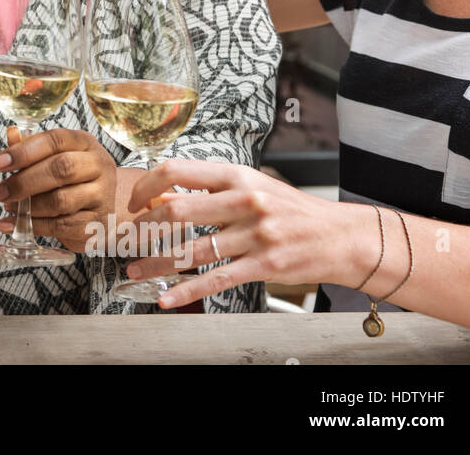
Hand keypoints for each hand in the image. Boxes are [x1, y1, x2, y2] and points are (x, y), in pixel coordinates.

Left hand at [0, 126, 117, 251]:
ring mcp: (101, 196)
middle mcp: (98, 166)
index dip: (23, 152)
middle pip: (61, 169)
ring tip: (8, 206)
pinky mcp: (96, 224)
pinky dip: (34, 226)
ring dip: (28, 206)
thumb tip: (11, 133)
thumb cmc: (74, 178)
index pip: (55, 140)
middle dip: (23, 182)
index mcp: (84, 143)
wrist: (105, 208)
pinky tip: (14, 225)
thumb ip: (31, 147)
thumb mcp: (56, 156)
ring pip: (61, 200)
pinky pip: (62, 226)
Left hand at [125, 159, 359, 308]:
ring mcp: (255, 235)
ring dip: (156, 263)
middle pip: (176, 211)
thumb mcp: (251, 187)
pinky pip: (215, 280)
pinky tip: (166, 298)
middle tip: (129, 238)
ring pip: (191, 251)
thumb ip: (209, 191)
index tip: (134, 200)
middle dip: (144, 228)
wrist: (340, 237)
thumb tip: (161, 199)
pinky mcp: (264, 266)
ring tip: (134, 270)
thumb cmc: (290, 210)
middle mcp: (245, 202)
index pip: (177, 170)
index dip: (146, 185)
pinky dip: (185, 292)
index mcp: (237, 176)